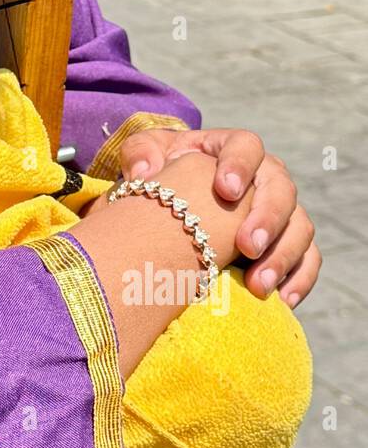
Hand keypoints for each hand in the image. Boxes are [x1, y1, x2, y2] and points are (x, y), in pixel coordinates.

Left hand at [118, 127, 320, 307]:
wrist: (172, 210)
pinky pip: (308, 260)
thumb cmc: (159, 178)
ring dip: (283, 256)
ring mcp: (279, 212)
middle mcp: (264, 176)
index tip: (225, 190)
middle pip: (281, 189)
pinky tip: (283, 301)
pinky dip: (299, 279)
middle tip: (246, 245)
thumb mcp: (143, 157)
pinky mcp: (286, 244)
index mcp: (230, 149)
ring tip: (259, 286)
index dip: (240, 165)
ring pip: (299, 227)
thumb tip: (145, 172)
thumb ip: (139, 153)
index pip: (246, 146)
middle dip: (267, 218)